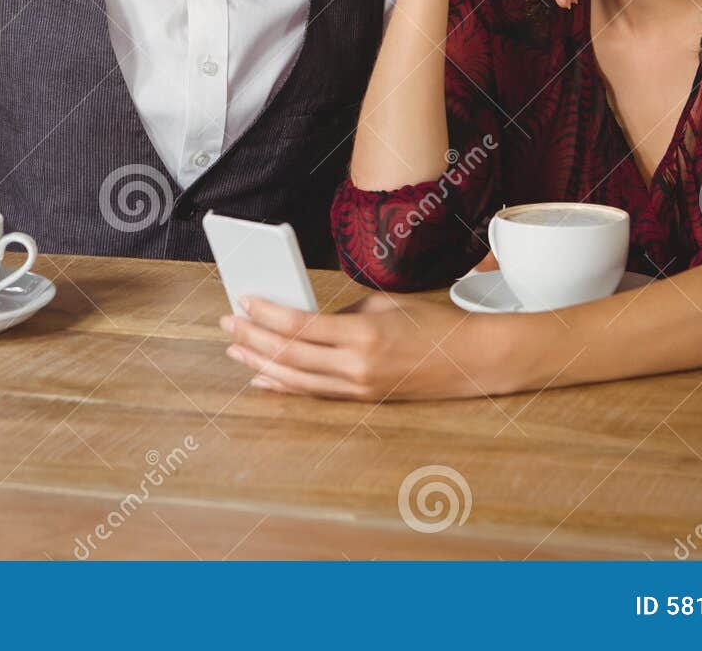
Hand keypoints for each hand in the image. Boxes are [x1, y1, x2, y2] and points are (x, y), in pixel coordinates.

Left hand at [221, 293, 511, 400]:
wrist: (474, 360)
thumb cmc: (435, 324)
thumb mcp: (386, 305)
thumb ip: (344, 313)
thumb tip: (308, 320)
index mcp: (364, 334)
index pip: (301, 325)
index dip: (268, 314)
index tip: (244, 301)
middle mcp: (358, 366)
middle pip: (291, 354)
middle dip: (254, 338)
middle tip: (228, 323)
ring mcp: (360, 388)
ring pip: (298, 379)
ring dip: (262, 363)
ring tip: (235, 349)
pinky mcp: (365, 400)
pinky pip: (316, 394)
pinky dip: (285, 385)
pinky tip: (263, 377)